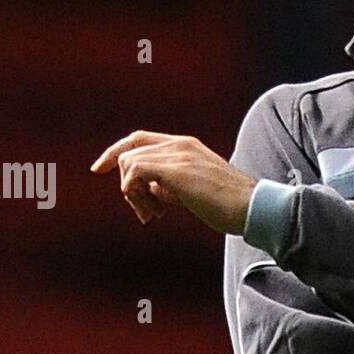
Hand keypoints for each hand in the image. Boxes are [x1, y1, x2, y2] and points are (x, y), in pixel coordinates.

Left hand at [90, 131, 256, 233]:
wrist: (254, 208)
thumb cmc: (232, 206)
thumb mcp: (198, 189)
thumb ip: (173, 184)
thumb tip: (151, 191)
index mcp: (187, 145)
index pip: (139, 139)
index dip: (115, 152)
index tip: (99, 168)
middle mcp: (180, 144)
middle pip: (130, 153)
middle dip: (128, 185)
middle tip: (147, 212)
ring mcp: (178, 155)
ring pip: (130, 164)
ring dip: (135, 195)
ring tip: (156, 214)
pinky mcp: (175, 170)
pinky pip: (134, 173)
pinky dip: (136, 194)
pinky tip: (157, 211)